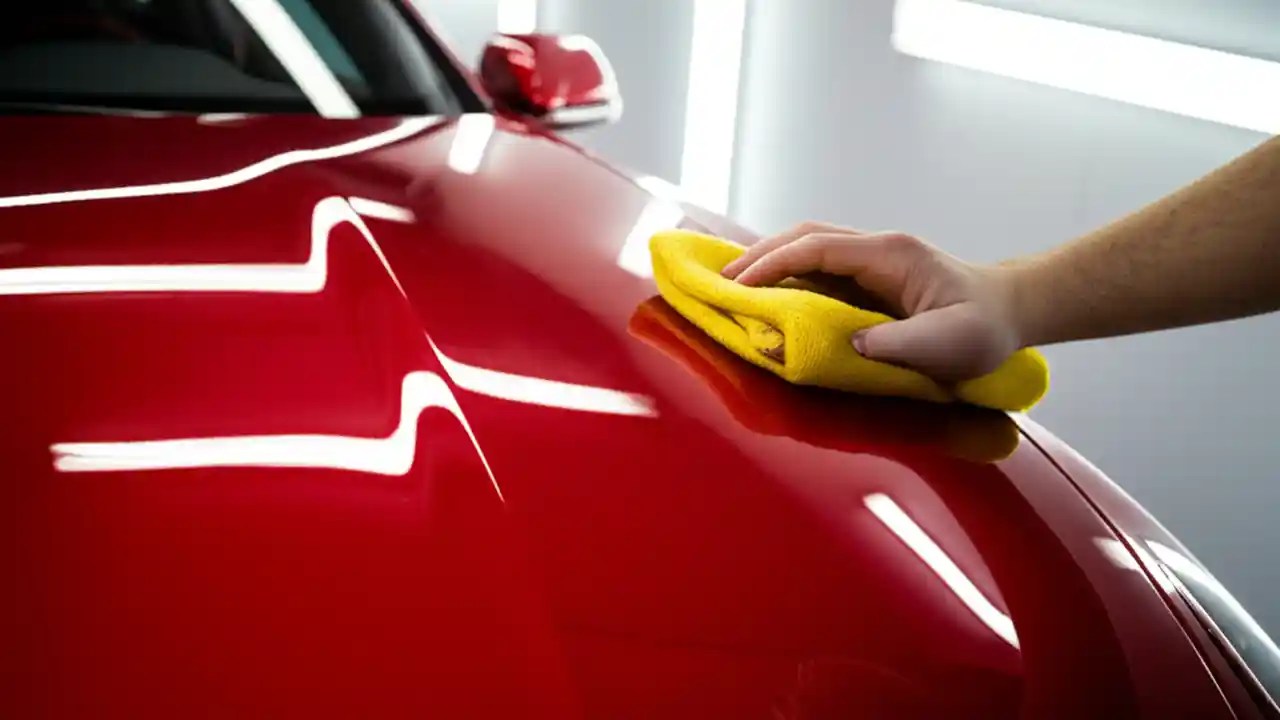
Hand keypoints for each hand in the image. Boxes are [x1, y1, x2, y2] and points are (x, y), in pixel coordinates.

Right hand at [721, 223, 1023, 381]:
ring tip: (730, 286)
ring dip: (768, 262)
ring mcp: (870, 261)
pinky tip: (765, 294)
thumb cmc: (984, 328)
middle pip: (803, 237)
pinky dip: (785, 276)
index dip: (774, 265)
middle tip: (718, 282)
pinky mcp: (867, 278)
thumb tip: (853, 345)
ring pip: (807, 248)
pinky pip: (817, 268)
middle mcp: (875, 249)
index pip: (818, 248)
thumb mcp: (952, 342)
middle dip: (758, 256)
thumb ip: (903, 343)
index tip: (739, 287)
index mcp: (890, 255)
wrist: (1009, 312)